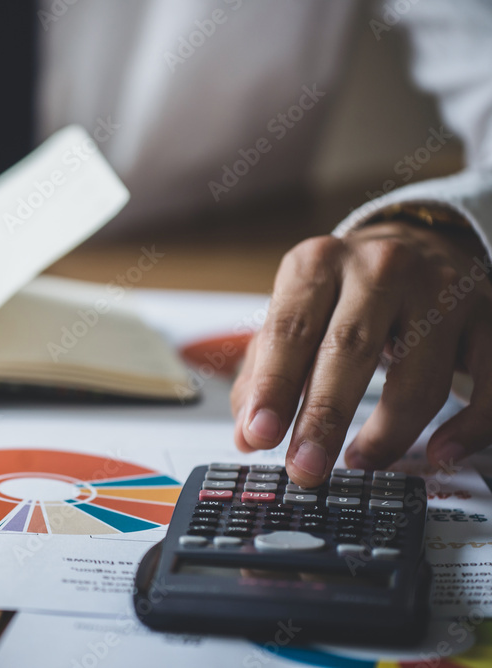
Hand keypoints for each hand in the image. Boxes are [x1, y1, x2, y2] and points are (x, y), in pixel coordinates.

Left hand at [231, 219, 491, 486]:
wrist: (418, 243)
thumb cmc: (343, 293)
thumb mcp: (294, 314)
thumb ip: (263, 372)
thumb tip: (247, 435)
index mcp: (318, 264)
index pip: (289, 331)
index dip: (273, 387)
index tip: (259, 435)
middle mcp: (380, 268)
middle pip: (350, 350)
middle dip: (324, 419)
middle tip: (305, 469)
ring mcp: (440, 291)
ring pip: (419, 377)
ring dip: (388, 433)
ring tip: (359, 463)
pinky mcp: (487, 317)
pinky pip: (488, 383)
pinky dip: (469, 427)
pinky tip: (441, 453)